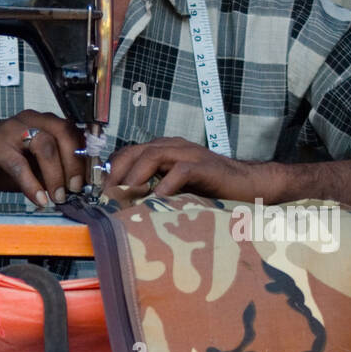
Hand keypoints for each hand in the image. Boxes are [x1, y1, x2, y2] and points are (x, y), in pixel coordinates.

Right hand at [0, 110, 87, 207]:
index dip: (86, 155)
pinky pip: (18, 164)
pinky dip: (31, 184)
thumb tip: (79, 188)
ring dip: (55, 174)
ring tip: (57, 197)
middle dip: (74, 163)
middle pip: (63, 133)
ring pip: (44, 145)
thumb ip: (55, 172)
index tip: (91, 179)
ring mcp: (12, 129)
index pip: (74, 132)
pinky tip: (38, 199)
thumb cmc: (1, 163)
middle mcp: (31, 120)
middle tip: (76, 188)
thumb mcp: (34, 167)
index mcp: (44, 122)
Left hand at [106, 137, 277, 201]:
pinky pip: (181, 170)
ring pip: (153, 155)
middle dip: (118, 172)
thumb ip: (154, 189)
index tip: (103, 193)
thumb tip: (125, 205)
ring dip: (136, 176)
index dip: (113, 170)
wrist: (248, 185)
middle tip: (110, 196)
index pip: (129, 152)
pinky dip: (166, 184)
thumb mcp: (175, 187)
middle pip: (136, 150)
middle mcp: (174, 146)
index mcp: (164, 149)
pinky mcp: (205, 166)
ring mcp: (190, 154)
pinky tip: (158, 200)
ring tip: (128, 196)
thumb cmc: (209, 189)